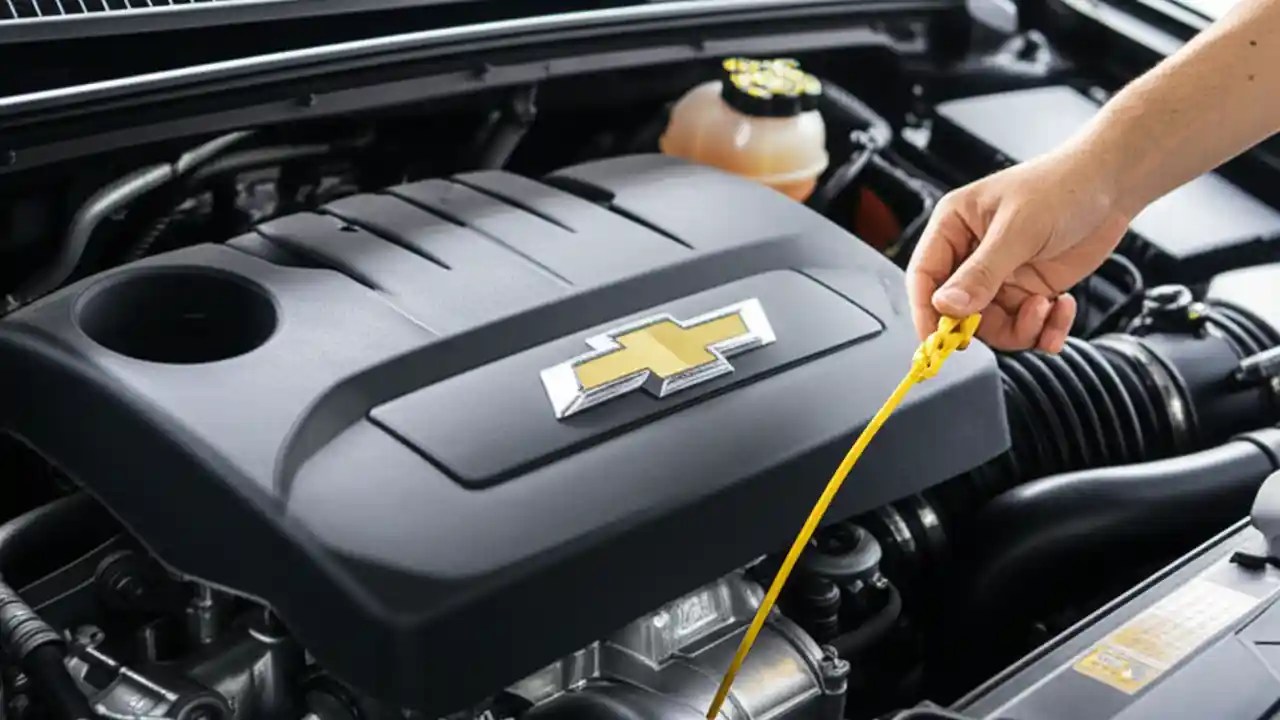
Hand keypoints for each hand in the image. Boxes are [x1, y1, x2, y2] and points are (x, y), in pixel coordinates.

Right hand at [906, 149, 1132, 351]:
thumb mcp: (1018, 230)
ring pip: (994, 324)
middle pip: (958, 310)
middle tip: (1011, 327)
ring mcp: (1002, 275)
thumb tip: (945, 306)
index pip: (925, 276)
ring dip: (1022, 328)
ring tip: (1046, 307)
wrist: (1114, 184)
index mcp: (954, 227)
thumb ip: (982, 272)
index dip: (926, 311)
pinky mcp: (1030, 289)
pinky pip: (1025, 326)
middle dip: (984, 326)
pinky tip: (1062, 307)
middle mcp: (972, 254)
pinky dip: (1045, 329)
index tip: (937, 341)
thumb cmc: (1062, 187)